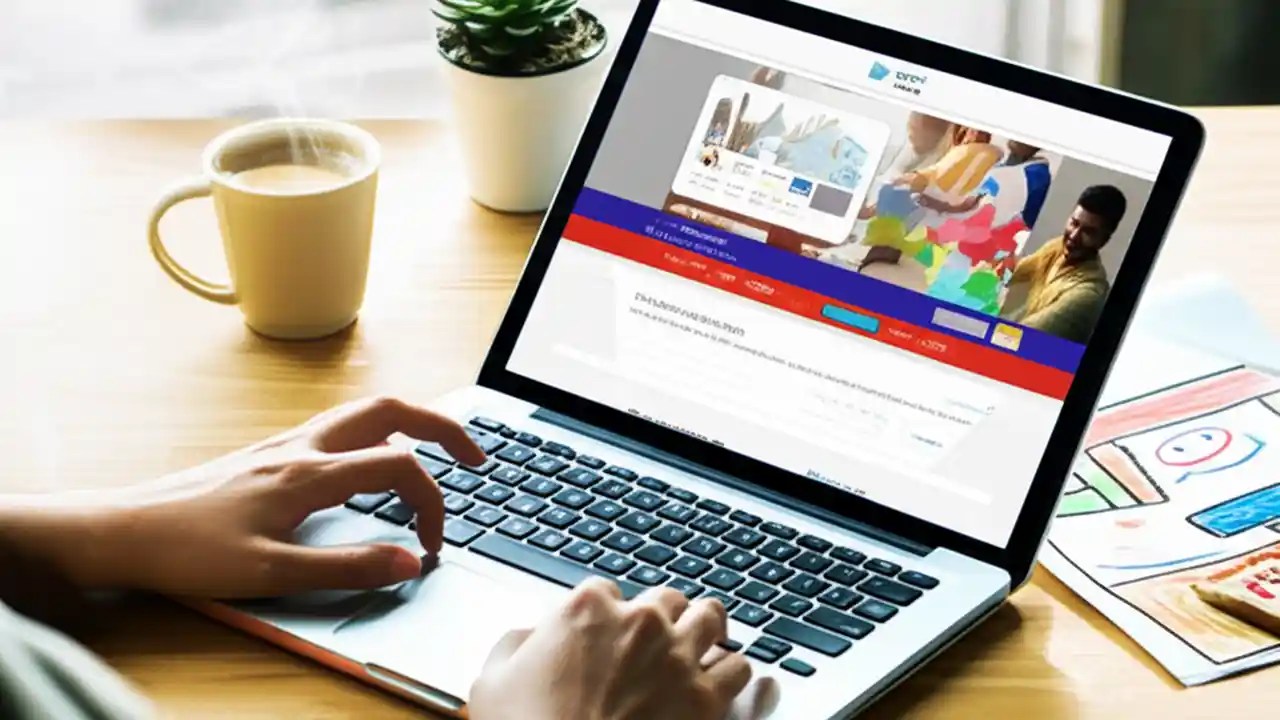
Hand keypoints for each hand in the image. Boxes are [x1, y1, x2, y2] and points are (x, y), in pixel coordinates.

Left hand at [0, 396, 483, 597]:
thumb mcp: (269, 573)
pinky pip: (339, 429)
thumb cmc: (187, 550)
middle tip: (476, 455)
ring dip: (409, 426)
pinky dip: (375, 437)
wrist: (121, 529)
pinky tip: (369, 467)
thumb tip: (408, 562)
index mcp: (309, 473)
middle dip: (442, 426)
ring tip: (435, 454)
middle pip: (391, 410)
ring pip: (364, 414)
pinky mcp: (269, 454)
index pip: (399, 466)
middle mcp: (302, 447)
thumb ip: (345, 568)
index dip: (432, 502)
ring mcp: (284, 445)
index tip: (432, 543)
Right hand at [470, 579, 755, 719]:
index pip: (608, 590)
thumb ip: (516, 644)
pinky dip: (731, 673)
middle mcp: (638, 622)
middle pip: (666, 598)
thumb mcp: (492, 680)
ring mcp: (677, 657)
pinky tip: (721, 683)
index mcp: (586, 608)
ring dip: (706, 631)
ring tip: (703, 646)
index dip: (608, 614)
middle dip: (662, 617)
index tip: (606, 634)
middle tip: (656, 641)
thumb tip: (531, 636)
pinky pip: (738, 668)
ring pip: (712, 619)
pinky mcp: (705, 698)